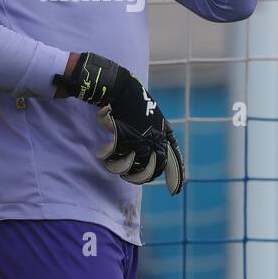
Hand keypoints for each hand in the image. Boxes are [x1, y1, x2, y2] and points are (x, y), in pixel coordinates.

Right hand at [60, 51, 184, 193]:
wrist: (122, 88)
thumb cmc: (137, 103)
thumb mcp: (155, 119)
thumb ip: (160, 137)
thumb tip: (158, 159)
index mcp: (163, 135)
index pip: (172, 161)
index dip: (175, 176)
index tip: (175, 191)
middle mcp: (154, 139)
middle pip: (149, 171)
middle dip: (137, 177)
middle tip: (127, 176)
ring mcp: (138, 139)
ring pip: (129, 166)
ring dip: (118, 167)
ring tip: (111, 162)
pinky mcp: (122, 136)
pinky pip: (113, 155)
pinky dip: (106, 155)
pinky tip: (101, 152)